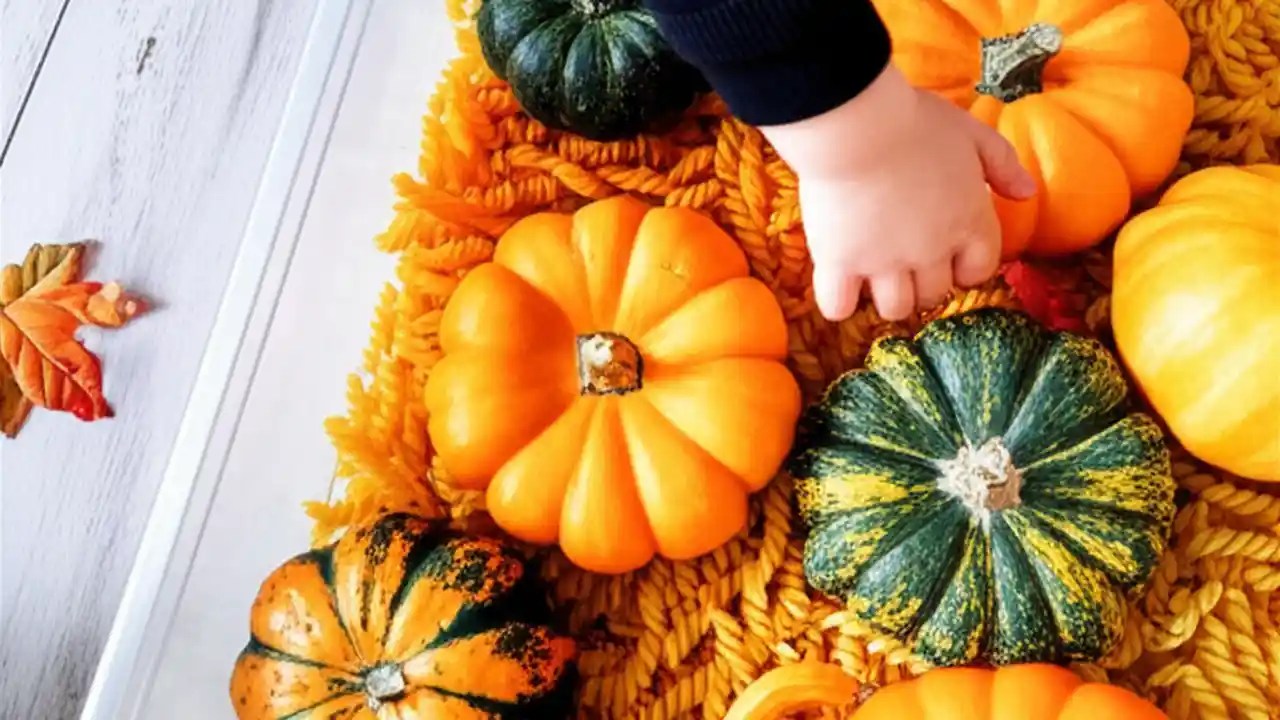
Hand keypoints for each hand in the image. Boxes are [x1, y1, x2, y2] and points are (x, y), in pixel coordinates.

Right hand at [760, 65, 1036, 321]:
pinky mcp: (840, 263)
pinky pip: (840, 306)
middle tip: (904, 258)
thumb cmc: (914, 122)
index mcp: (969, 222)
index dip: (965, 267)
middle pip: (935, 294)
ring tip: (873, 273)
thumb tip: (1027, 193)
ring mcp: (885, 262)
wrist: (855, 124)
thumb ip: (1004, 164)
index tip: (948, 254)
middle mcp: (932, 252)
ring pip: (896, 308)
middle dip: (925, 281)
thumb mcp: (971, 132)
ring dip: (888, 296)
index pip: (979, 270)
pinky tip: (840, 283)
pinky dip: (840, 302)